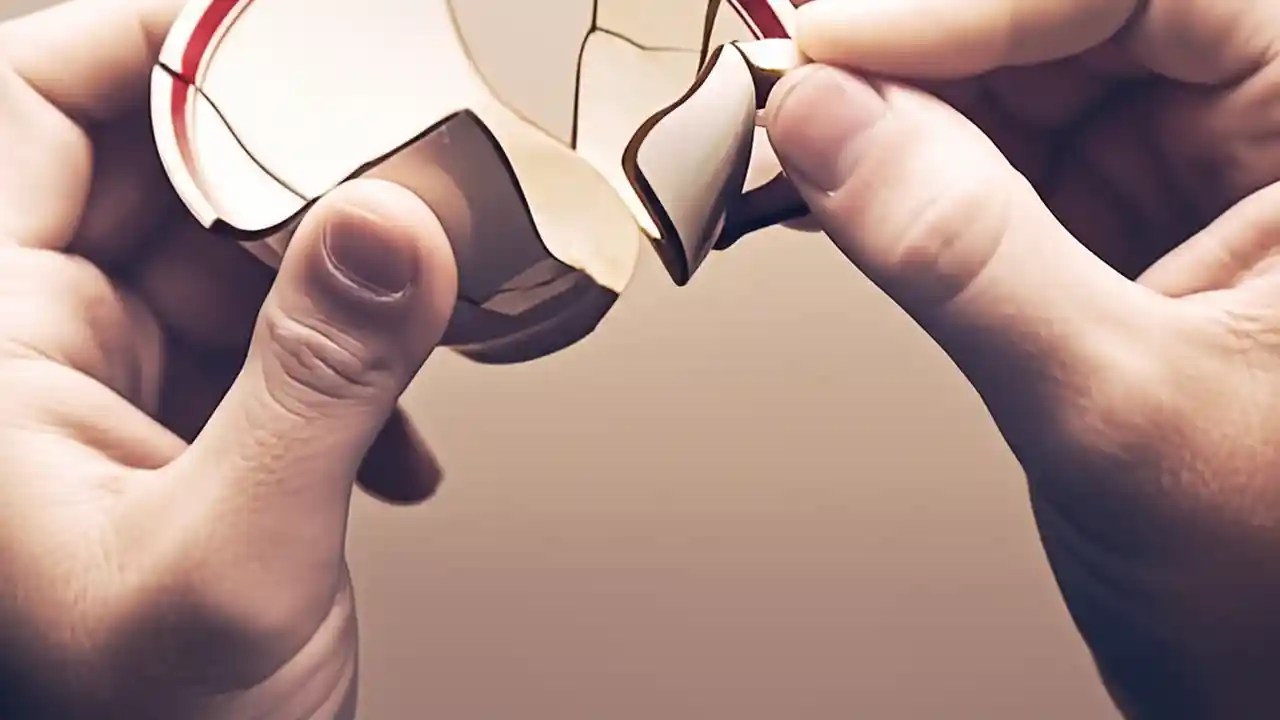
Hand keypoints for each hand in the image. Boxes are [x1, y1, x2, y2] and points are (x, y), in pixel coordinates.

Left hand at [0, 1, 455, 716]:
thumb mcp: (235, 563)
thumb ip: (318, 383)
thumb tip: (391, 227)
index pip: (32, 112)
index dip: (150, 49)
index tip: (280, 39)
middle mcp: (34, 361)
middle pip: (156, 175)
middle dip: (289, 172)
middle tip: (398, 175)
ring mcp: (115, 400)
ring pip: (231, 260)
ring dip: (339, 281)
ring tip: (419, 320)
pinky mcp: (189, 440)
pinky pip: (274, 345)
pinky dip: (349, 366)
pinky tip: (396, 435)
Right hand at [765, 0, 1279, 715]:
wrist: (1272, 691)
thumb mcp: (1117, 408)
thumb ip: (963, 253)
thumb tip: (827, 122)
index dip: (975, 8)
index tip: (838, 49)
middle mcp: (1275, 141)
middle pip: (1071, 29)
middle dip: (917, 58)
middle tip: (794, 95)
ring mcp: (1197, 186)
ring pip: (1020, 93)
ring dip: (894, 114)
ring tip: (792, 145)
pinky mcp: (1122, 238)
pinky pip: (998, 171)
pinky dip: (904, 178)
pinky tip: (834, 189)